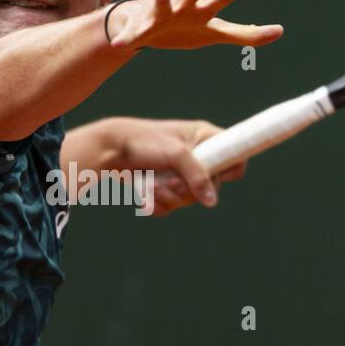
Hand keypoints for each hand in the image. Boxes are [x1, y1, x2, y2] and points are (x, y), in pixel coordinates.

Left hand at [103, 117, 246, 217]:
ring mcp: (181, 174)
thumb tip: (212, 202)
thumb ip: (197, 176)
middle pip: (211, 187)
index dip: (231, 168)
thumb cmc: (144, 142)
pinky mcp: (166, 188)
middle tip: (172, 183)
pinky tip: (145, 192)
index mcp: (204, 138)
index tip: (217, 174)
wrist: (109, 150)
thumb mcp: (176, 154)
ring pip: (189, 200)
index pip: (235, 156)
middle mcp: (197, 157)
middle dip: (188, 189)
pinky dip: (159, 204)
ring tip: (152, 186)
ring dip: (170, 197)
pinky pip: (172, 207)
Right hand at [106, 0, 283, 50]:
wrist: (145, 26)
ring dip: (162, 1)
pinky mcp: (140, 29)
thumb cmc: (185, 27)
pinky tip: (120, 45)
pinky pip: (133, 36)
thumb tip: (280, 31)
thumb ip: (246, 33)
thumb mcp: (216, 32)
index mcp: (201, 9)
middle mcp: (182, 7)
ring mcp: (160, 16)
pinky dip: (127, 39)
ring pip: (162, 7)